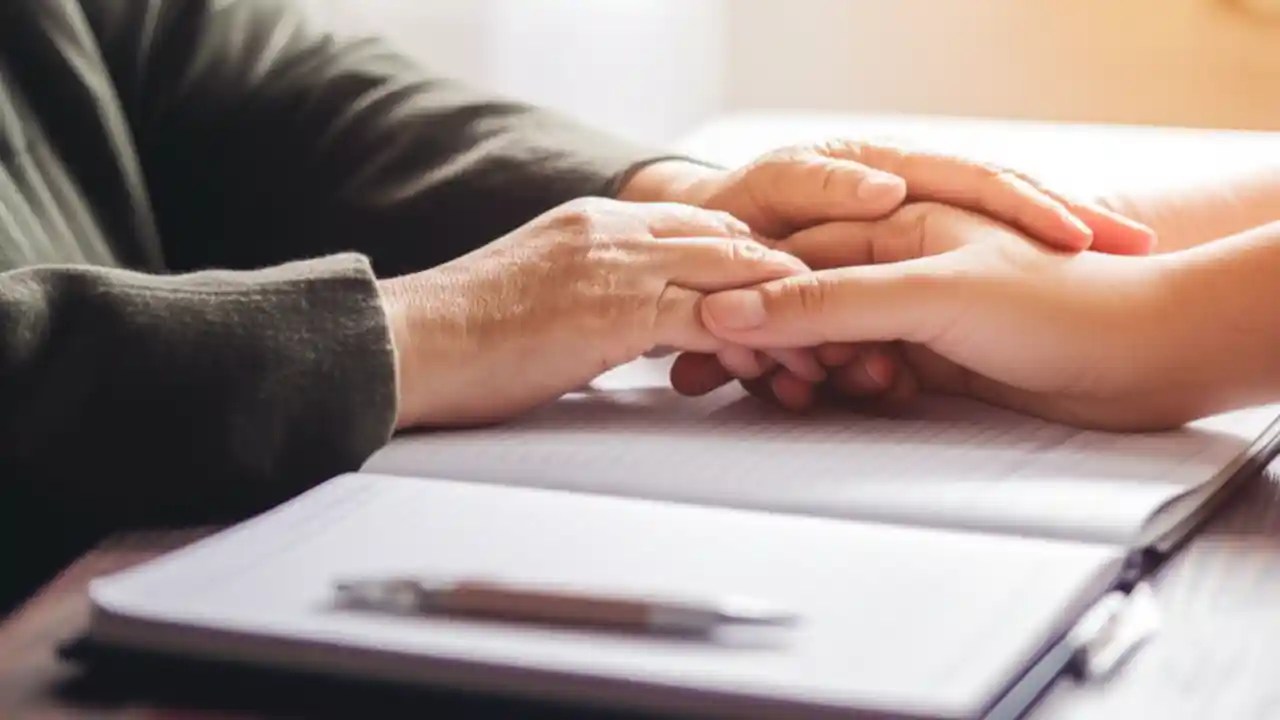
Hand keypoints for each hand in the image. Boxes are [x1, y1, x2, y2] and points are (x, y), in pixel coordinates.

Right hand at [378, 198, 807, 428]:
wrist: (410, 344)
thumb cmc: (471, 338)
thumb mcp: (550, 300)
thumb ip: (606, 302)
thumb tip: (649, 332)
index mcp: (601, 222)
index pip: (704, 228)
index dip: (756, 264)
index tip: (794, 298)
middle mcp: (616, 229)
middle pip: (734, 241)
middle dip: (791, 283)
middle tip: (836, 324)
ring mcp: (616, 262)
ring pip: (733, 274)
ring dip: (787, 314)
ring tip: (829, 353)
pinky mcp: (613, 308)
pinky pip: (707, 316)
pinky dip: (751, 341)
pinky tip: (778, 367)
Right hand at [621, 141, 1158, 397]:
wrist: (1147, 361)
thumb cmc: (1060, 310)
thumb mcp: (930, 297)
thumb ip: (831, 301)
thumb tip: (736, 308)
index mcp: (903, 223)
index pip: (798, 254)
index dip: (752, 296)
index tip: (711, 336)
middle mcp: (905, 261)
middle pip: (807, 298)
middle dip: (765, 337)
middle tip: (718, 374)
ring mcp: (918, 311)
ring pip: (829, 339)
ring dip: (798, 367)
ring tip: (769, 394)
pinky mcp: (935, 357)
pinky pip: (862, 371)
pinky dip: (838, 390)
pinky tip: (822, 404)